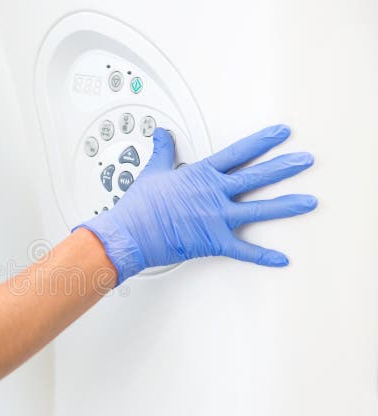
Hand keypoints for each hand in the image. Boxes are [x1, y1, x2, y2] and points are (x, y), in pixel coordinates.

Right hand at [75, 125, 316, 282]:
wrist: (130, 233)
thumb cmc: (140, 207)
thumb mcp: (152, 171)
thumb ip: (163, 151)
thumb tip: (162, 135)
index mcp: (201, 175)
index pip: (238, 152)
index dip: (262, 141)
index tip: (280, 134)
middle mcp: (214, 194)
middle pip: (256, 176)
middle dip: (284, 167)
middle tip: (305, 160)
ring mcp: (216, 217)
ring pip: (259, 209)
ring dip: (286, 205)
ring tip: (308, 201)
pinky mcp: (214, 241)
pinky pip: (243, 251)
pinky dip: (263, 256)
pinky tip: (281, 258)